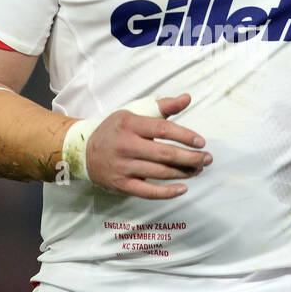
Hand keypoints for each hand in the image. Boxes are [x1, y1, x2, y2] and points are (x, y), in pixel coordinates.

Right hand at [86, 93, 211, 198]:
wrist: (83, 151)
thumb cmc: (115, 130)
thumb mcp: (135, 112)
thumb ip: (163, 106)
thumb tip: (187, 98)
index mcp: (130, 124)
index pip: (163, 129)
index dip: (185, 136)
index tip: (201, 142)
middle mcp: (126, 145)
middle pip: (164, 153)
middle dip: (190, 157)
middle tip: (207, 159)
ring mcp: (123, 167)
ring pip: (159, 173)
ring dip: (183, 173)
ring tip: (198, 169)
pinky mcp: (121, 184)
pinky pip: (148, 191)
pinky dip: (167, 192)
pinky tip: (183, 188)